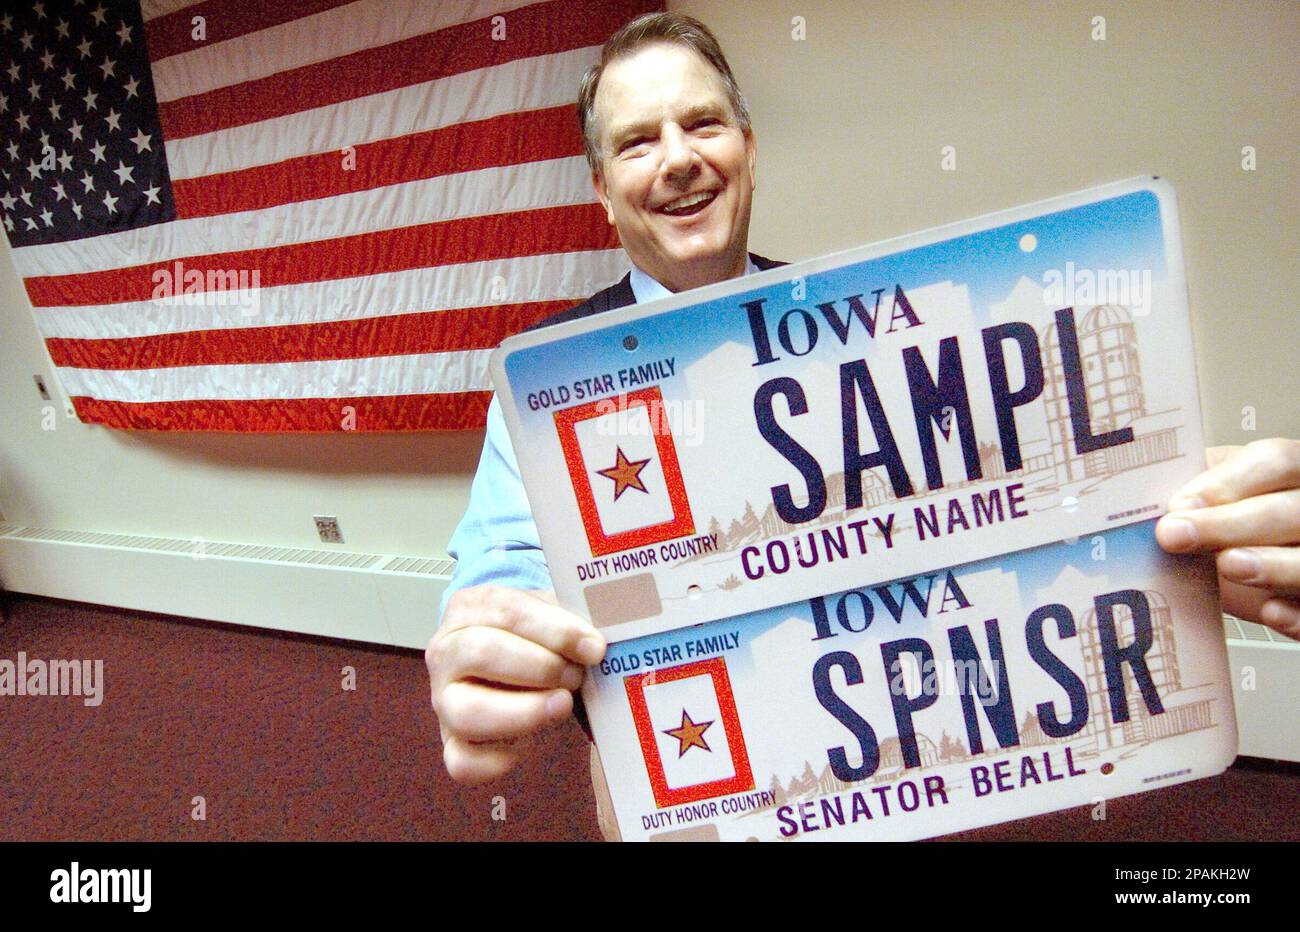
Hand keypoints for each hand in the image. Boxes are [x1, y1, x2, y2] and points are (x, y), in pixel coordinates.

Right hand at [426, 586, 605, 783]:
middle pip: (481, 653)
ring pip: (469, 713)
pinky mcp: (450, 742)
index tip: (593, 648)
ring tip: (562, 704)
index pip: (508, 612)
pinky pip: (464, 763)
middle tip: (576, 676)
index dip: (556, 632)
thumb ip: (569, 623)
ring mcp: (443, 699)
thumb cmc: (530, 635)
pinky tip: (530, 741)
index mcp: (468, 608)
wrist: (506, 656)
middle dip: (541, 668)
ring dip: (526, 712)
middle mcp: (446, 652)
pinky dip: (502, 758)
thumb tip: (598, 646)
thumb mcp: (547, 613)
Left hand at [1155, 438, 1299, 639]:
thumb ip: (1197, 490)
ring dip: (1270, 565)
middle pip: (1288, 511)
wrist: (1260, 554)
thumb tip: (1149, 504)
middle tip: (1176, 536)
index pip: (1275, 462)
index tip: (1178, 504)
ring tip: (1226, 565)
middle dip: (1230, 525)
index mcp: (1292, 472)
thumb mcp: (1222, 490)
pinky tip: (1269, 611)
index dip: (1226, 483)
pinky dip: (1296, 615)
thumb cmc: (1240, 516)